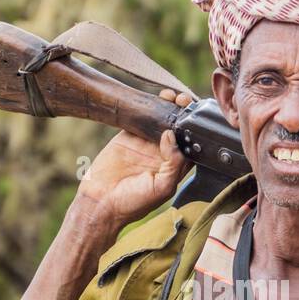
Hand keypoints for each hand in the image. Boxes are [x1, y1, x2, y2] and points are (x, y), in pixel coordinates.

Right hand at [76, 89, 194, 225]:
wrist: (101, 201)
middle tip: (185, 103)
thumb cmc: (133, 202)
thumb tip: (171, 135)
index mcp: (174, 168)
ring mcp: (146, 144)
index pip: (192, 145)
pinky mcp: (129, 136)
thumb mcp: (162, 188)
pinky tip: (157, 97)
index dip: (197, 131)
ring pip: (162, 120)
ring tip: (172, 97)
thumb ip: (173, 164)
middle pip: (179, 129)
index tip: (197, 118)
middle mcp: (162, 154)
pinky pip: (142, 118)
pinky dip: (150, 106)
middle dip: (185, 114)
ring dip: (170, 106)